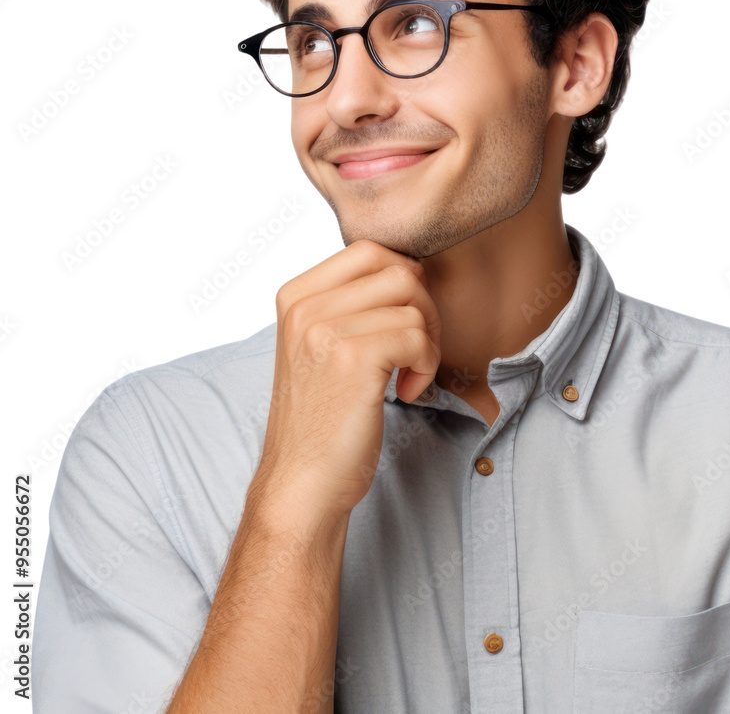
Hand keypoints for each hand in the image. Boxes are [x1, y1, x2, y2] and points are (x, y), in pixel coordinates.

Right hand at [253, 240, 441, 525]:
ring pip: (414, 303)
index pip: (370, 250)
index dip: (403, 283)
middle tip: (416, 352)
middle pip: (399, 270)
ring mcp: (325, 328)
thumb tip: (411, 269)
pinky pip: (417, 336)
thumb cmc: (322, 420)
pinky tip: (405, 392)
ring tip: (408, 376)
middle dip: (424, 309)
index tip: (401, 324)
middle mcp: (305, 305)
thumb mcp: (321, 346)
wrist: (301, 485)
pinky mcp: (353, 358)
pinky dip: (425, 365)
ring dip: (427, 342)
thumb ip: (351, 304)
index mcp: (296, 295)